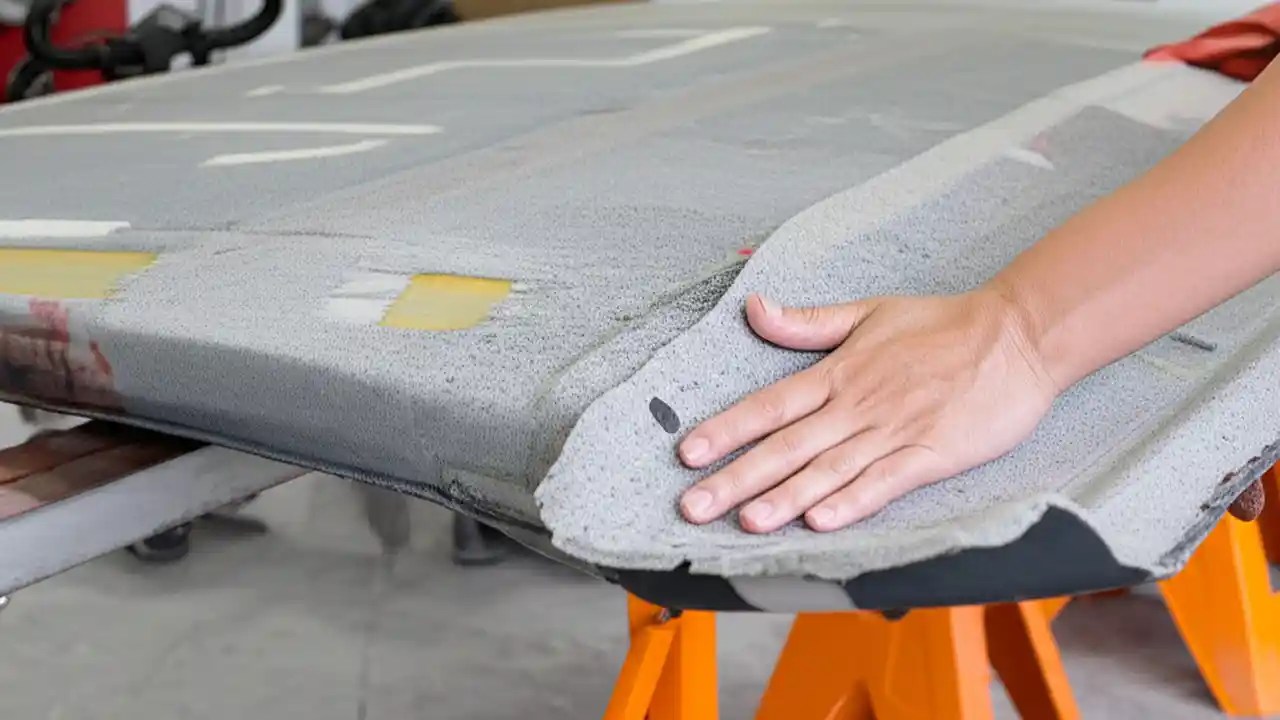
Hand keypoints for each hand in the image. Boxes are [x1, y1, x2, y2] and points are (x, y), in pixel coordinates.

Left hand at [677, 288, 1060, 532]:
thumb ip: (807, 323)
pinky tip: (821, 522)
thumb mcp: (867, 312)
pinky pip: (884, 483)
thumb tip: (754, 308)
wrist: (1016, 335)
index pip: (769, 405)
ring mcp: (893, 432)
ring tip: (746, 522)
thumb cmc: (941, 323)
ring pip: (828, 470)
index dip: (727, 429)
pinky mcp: (931, 455)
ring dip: (785, 498)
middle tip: (693, 507)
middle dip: (736, 478)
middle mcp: (856, 406)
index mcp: (838, 374)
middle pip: (786, 446)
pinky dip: (852, 502)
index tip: (688, 453)